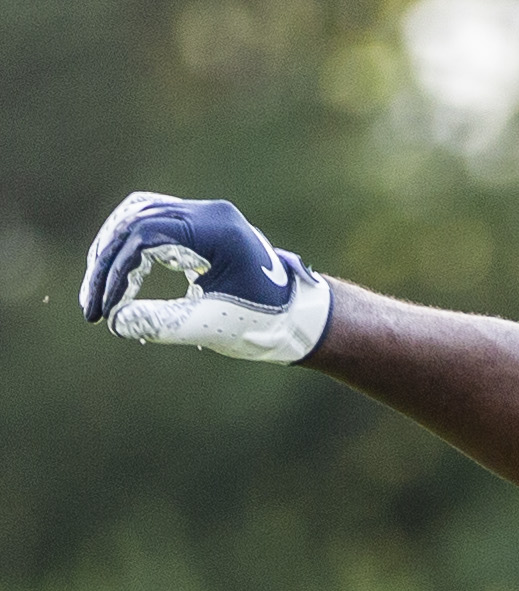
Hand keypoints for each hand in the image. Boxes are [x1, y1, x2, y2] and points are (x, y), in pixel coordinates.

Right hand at [80, 192, 331, 363]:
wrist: (301, 316)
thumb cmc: (265, 323)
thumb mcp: (214, 325)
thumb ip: (165, 323)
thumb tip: (116, 322)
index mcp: (218, 229)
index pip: (145, 238)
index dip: (115, 273)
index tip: (104, 309)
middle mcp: (209, 213)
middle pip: (134, 222)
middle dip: (106, 264)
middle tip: (92, 305)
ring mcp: (204, 215)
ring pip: (137, 217)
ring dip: (112, 252)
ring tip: (99, 292)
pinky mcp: (198, 225)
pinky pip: (150, 223)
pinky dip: (128, 247)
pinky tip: (117, 276)